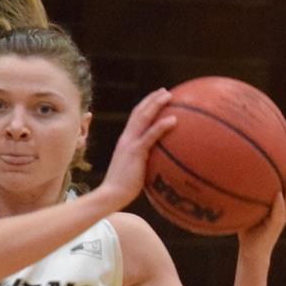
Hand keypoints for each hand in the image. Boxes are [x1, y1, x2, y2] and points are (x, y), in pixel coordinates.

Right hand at [96, 89, 177, 211]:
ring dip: (157, 104)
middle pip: (139, 112)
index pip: (135, 118)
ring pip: (144, 118)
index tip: (157, 98)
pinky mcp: (136, 152)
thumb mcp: (135, 170)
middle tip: (165, 91)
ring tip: (170, 96)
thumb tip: (159, 163)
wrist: (111, 194)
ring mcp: (130, 143)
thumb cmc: (124, 188)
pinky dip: (162, 125)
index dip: (145, 105)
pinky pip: (150, 135)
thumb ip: (144, 162)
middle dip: (152, 99)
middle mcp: (126, 138)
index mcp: (126, 141)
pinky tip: (174, 119)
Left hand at [236, 149, 285, 262]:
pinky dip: (279, 204)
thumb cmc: (249, 227)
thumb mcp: (250, 207)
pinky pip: (278, 213)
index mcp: (281, 201)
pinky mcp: (274, 226)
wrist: (252, 252)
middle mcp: (285, 207)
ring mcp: (281, 216)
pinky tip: (279, 195)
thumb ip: (247, 192)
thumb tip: (232, 173)